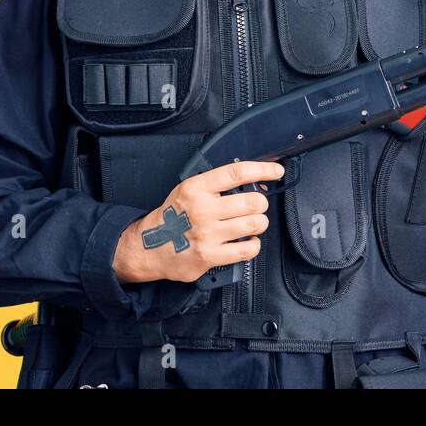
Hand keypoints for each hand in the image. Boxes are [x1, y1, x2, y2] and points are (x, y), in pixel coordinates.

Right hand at [113, 161, 283, 284]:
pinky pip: (248, 249)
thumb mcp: (188, 191)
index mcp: (196, 188)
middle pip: (252, 201)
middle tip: (255, 207)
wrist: (149, 247)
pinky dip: (253, 244)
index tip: (276, 171)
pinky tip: (247, 241)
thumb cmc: (173, 217)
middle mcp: (202, 209)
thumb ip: (216, 185)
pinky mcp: (211, 256)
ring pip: (254, 224)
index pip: (237, 172)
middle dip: (260, 204)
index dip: (262, 170)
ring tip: (251, 224)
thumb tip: (254, 181)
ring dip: (258, 223)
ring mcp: (207, 234)